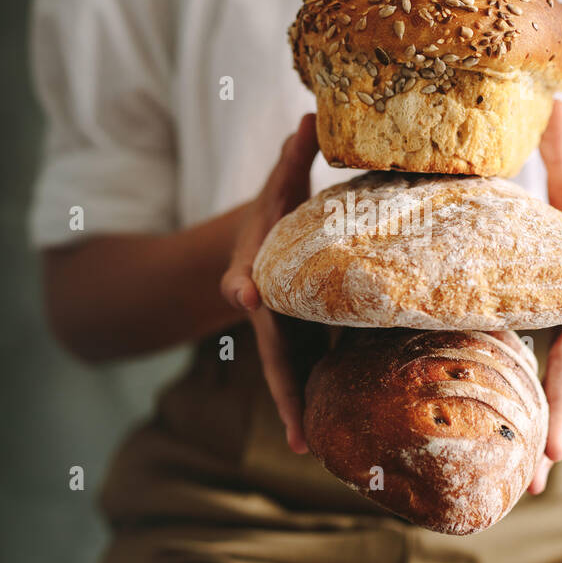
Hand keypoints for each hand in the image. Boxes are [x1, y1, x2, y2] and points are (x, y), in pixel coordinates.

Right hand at [220, 114, 327, 453]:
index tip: (242, 293)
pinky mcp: (299, 347)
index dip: (245, 283)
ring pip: (285, 375)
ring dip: (293, 409)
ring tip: (306, 446)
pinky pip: (304, 377)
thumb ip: (290, 161)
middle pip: (269, 347)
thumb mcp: (276, 191)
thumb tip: (310, 116)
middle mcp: (264, 309)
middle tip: (289, 421)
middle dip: (278, 382)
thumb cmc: (273, 220)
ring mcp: (280, 335)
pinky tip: (319, 442)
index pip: (248, 275)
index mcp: (257, 270)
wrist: (261, 251)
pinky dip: (309, 405)